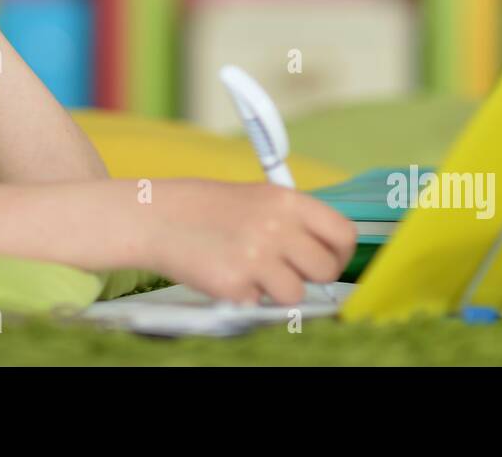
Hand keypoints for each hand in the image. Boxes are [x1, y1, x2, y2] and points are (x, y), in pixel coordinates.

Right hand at [141, 180, 357, 305]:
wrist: (157, 217)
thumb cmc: (208, 208)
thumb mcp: (258, 198)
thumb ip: (294, 221)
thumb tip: (328, 254)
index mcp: (287, 200)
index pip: (343, 233)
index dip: (340, 254)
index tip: (328, 260)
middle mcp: (277, 227)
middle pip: (326, 269)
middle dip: (311, 277)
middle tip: (288, 271)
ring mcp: (256, 257)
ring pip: (296, 293)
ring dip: (277, 290)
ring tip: (252, 272)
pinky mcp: (235, 285)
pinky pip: (259, 303)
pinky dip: (246, 296)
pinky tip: (227, 275)